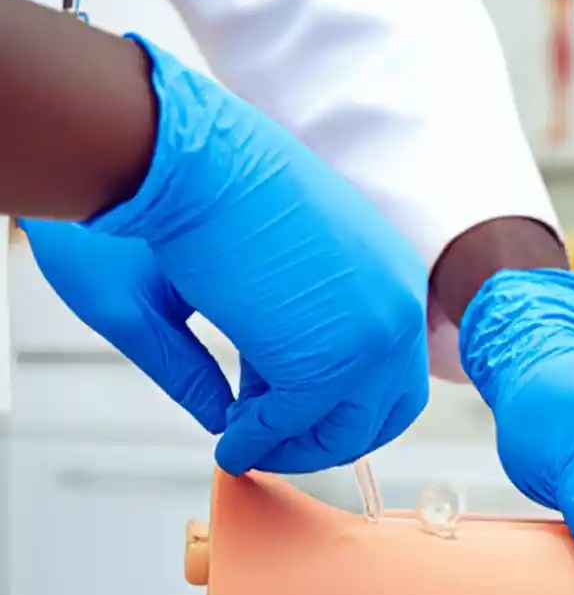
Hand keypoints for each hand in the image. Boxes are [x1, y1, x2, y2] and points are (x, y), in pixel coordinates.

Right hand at [27, 36, 429, 473]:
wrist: (163, 149)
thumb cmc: (178, 198)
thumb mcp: (214, 285)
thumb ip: (228, 355)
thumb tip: (230, 422)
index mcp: (374, 262)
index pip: (382, 351)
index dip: (333, 390)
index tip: (279, 408)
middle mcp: (389, 293)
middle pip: (390, 398)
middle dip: (331, 432)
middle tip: (272, 444)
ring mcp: (372, 325)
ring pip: (361, 419)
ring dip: (303, 443)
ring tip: (249, 442)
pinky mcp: (337, 354)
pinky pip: (310, 418)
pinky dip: (270, 440)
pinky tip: (233, 443)